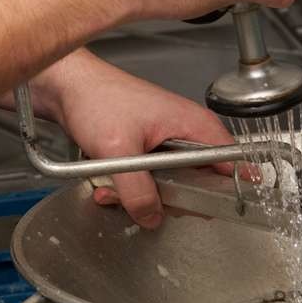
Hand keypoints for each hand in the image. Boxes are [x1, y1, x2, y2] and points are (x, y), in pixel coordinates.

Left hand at [43, 48, 232, 227]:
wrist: (66, 85)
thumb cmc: (96, 97)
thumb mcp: (119, 149)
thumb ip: (139, 190)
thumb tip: (152, 217)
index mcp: (194, 125)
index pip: (235, 164)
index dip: (229, 191)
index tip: (209, 209)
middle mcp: (186, 134)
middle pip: (201, 185)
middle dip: (170, 200)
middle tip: (144, 199)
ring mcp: (166, 143)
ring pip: (170, 187)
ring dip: (142, 196)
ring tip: (115, 189)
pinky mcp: (147, 150)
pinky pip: (148, 181)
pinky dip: (129, 189)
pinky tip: (109, 187)